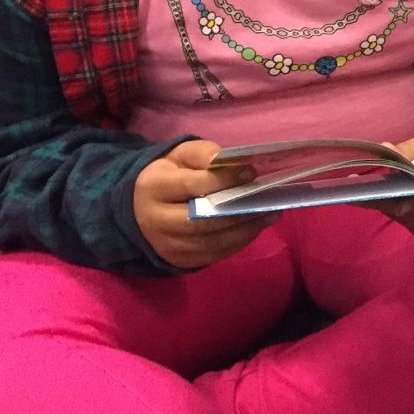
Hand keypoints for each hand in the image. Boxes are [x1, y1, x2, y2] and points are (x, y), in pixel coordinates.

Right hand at [133, 139, 275, 269]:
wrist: (142, 208)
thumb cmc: (171, 175)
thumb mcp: (181, 155)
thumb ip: (203, 154)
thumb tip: (229, 161)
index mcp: (154, 187)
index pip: (191, 185)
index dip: (223, 180)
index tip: (251, 172)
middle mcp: (155, 220)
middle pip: (202, 219)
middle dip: (239, 210)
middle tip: (267, 198)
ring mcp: (167, 244)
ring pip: (211, 241)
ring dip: (246, 228)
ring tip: (271, 212)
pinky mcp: (180, 259)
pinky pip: (215, 253)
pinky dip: (240, 240)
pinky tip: (257, 225)